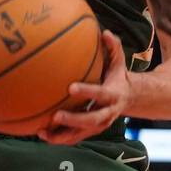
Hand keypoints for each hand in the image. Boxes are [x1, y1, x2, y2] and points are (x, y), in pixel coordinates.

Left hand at [38, 30, 130, 144]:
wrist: (129, 99)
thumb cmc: (117, 76)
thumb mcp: (119, 62)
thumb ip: (113, 47)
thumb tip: (105, 32)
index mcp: (113, 95)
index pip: (100, 94)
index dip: (87, 92)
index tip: (70, 88)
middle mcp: (107, 113)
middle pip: (91, 120)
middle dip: (73, 120)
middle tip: (55, 116)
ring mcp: (99, 125)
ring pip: (80, 134)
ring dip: (61, 135)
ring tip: (42, 132)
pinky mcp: (90, 131)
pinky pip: (74, 138)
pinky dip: (58, 138)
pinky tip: (41, 134)